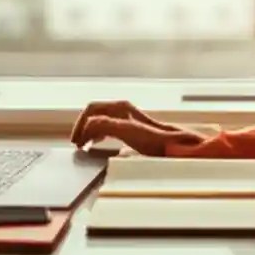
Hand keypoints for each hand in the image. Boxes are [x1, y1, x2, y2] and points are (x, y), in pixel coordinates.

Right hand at [69, 100, 205, 156]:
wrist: (179, 147)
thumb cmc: (158, 141)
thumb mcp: (128, 132)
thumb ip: (107, 125)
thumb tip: (88, 126)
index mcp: (120, 108)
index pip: (91, 111)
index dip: (80, 126)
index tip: (76, 142)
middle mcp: (124, 109)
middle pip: (94, 113)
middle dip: (82, 127)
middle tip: (76, 144)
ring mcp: (129, 118)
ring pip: (100, 119)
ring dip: (89, 130)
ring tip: (84, 145)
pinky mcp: (133, 128)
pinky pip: (109, 126)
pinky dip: (99, 133)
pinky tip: (99, 143)